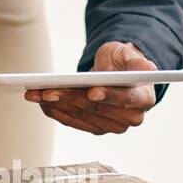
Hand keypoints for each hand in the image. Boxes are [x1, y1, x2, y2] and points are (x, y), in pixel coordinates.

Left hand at [23, 41, 156, 133]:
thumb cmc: (123, 61)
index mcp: (144, 98)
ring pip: (80, 115)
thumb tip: (146, 69)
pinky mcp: (96, 128)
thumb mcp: (130, 54)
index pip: (126, 99)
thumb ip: (139, 62)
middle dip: (70, 98)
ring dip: (56, 104)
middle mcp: (131, 117)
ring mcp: (112, 125)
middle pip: (96, 108)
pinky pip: (72, 120)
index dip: (109, 96)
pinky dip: (54, 110)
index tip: (92, 91)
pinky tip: (40, 100)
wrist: (117, 72)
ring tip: (36, 94)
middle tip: (48, 90)